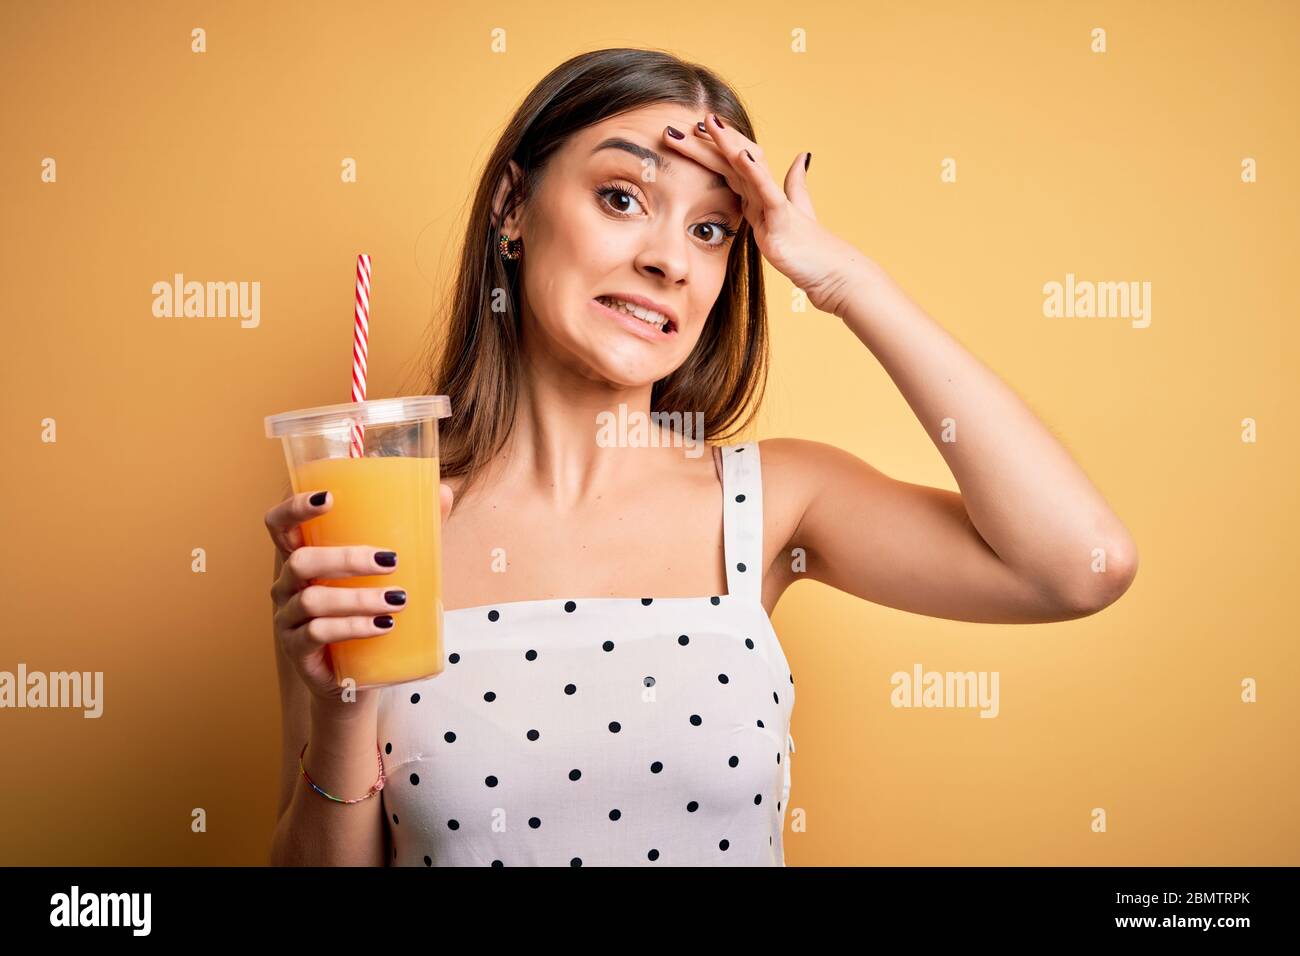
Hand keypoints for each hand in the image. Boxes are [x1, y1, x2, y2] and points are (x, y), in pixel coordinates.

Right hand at [264, 483, 455, 704]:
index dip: (294, 507)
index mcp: (304, 560)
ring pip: (312, 601)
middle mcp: (287, 587)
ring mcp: (288, 620)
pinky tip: (382, 626)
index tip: (329, 498)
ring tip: (398, 600)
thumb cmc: (371, 614)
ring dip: (358, 598)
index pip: (280, 526)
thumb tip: (442, 493)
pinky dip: (353, 627)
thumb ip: (412, 534)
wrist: (359, 678)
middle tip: (390, 561)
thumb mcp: (387, 574)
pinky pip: (318, 634)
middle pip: (300, 561)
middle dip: (346, 558)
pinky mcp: (298, 651)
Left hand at [662, 112, 867, 315]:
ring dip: (727, 146)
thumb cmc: (811, 249)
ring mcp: (774, 207)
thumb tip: (802, 157)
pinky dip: (756, 175)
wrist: (832, 274)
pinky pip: (769, 196)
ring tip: (708, 125)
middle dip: (703, 144)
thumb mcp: (796, 215)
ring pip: (748, 171)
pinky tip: (742, 157)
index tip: (686, 132)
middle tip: (673, 127)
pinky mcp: (783, 223)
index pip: (730, 166)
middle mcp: (765, 196)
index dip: (709, 149)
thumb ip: (795, 186)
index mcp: (760, 196)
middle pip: (731, 162)